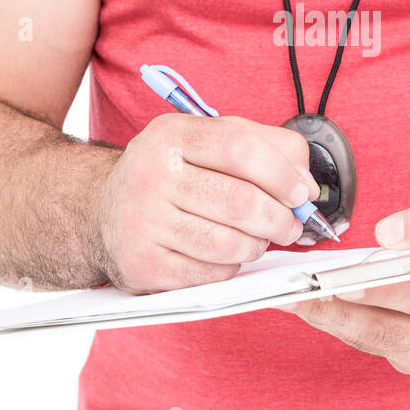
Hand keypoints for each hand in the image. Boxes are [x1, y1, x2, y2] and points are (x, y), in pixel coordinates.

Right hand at [94, 115, 318, 293]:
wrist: (103, 210)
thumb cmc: (172, 175)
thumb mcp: (209, 141)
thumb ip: (266, 147)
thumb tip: (306, 184)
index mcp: (172, 135)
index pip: (240, 149)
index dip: (282, 174)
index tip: (302, 193)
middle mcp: (150, 174)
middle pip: (240, 202)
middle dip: (279, 219)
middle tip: (290, 226)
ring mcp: (142, 221)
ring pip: (228, 244)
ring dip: (257, 246)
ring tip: (258, 240)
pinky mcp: (142, 263)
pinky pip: (209, 273)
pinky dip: (231, 267)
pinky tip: (226, 255)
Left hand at [284, 192, 409, 373]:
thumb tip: (384, 234)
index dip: (380, 290)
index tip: (340, 281)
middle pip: (385, 329)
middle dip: (334, 310)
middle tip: (292, 291)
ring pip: (369, 339)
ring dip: (326, 317)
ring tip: (286, 293)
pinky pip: (369, 341)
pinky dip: (340, 320)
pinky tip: (311, 299)